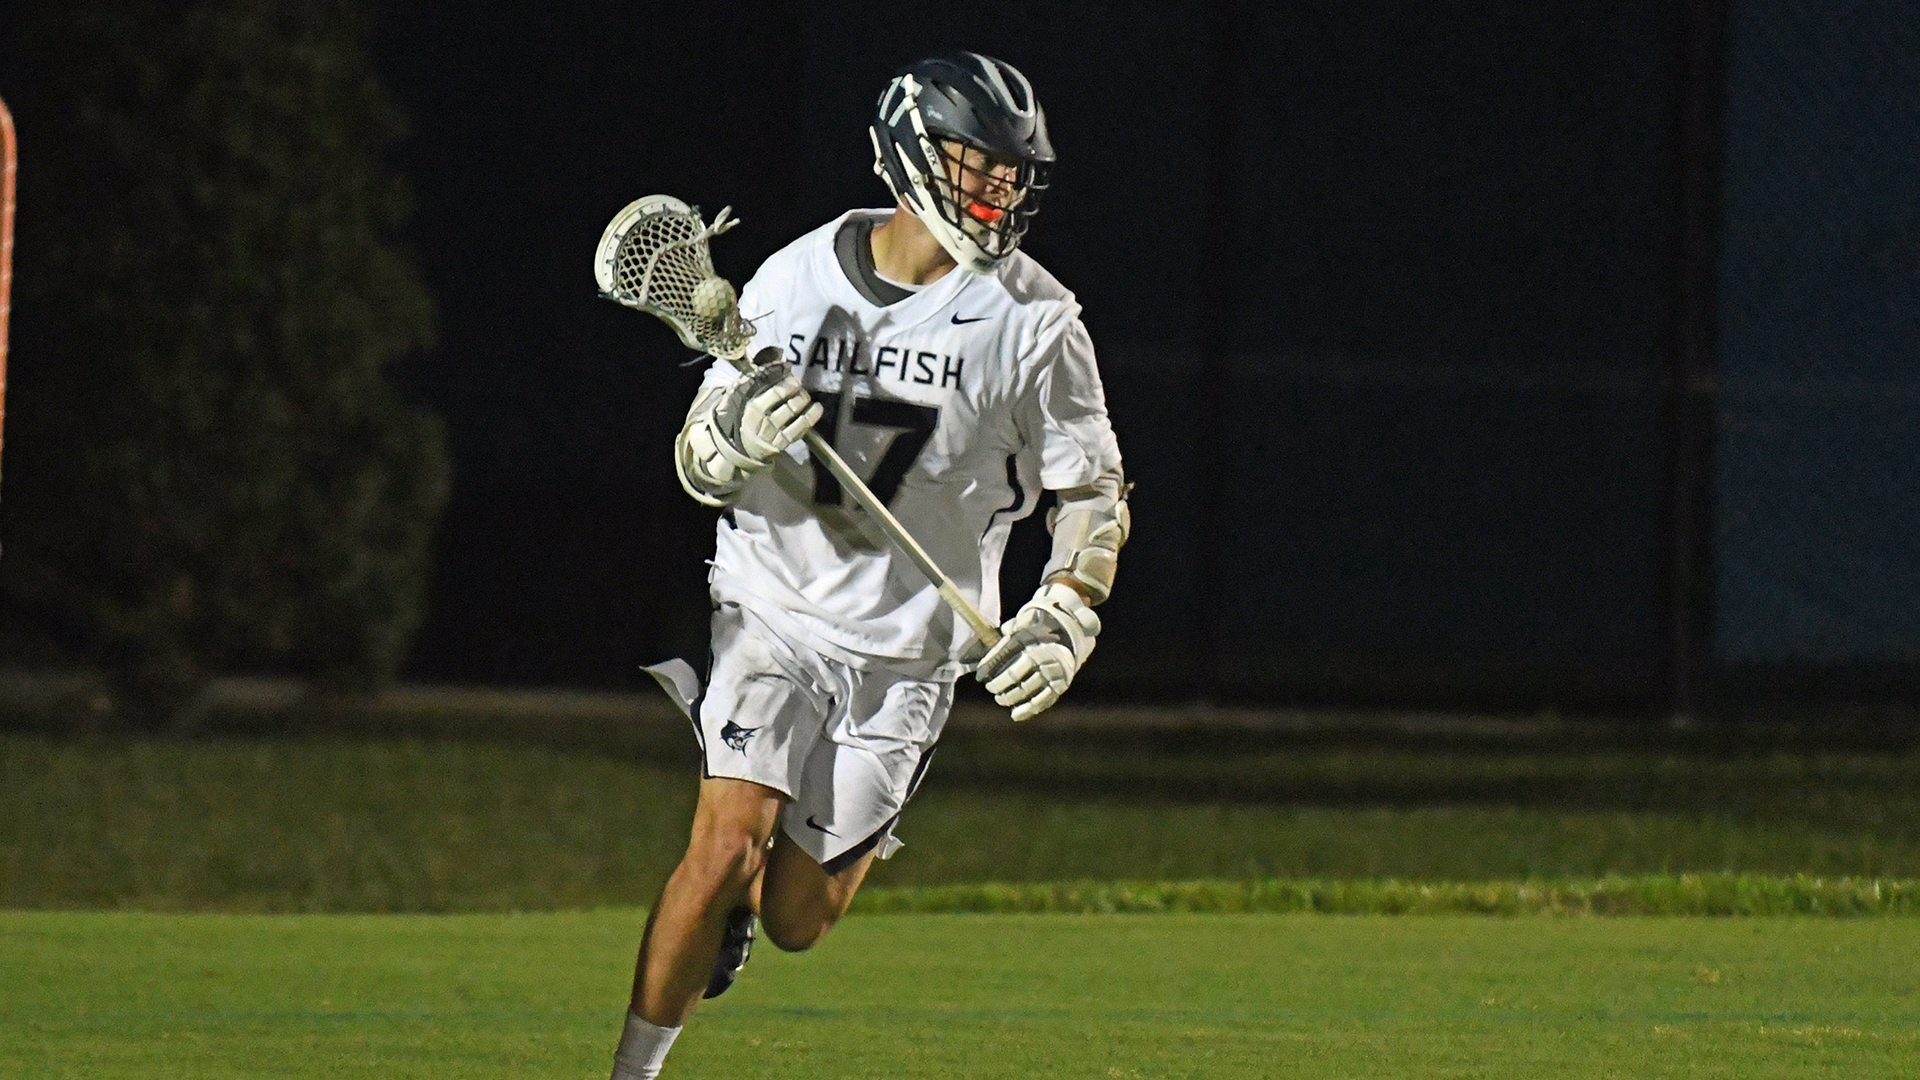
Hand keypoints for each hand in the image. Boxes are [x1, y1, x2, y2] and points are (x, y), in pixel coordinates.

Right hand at [718, 352, 821, 464]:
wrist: (744, 448)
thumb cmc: (747, 416)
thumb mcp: (746, 397)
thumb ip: (759, 377)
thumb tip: (778, 356)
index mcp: (751, 405)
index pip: (770, 389)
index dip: (784, 381)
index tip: (790, 375)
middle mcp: (761, 419)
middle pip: (782, 398)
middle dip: (794, 389)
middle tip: (798, 385)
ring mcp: (771, 432)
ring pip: (791, 411)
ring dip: (801, 399)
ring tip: (804, 396)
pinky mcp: (781, 443)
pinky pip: (799, 428)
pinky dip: (810, 417)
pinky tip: (817, 408)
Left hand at [975, 582, 1099, 721]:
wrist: (1067, 640)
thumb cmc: (1034, 638)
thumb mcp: (1019, 629)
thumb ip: (997, 639)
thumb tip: (967, 655)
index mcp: (1030, 639)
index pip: (1005, 653)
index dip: (989, 665)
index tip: (980, 675)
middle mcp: (1042, 655)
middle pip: (1014, 674)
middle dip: (998, 684)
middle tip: (990, 687)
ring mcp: (1052, 672)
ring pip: (1026, 689)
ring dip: (1010, 697)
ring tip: (1000, 699)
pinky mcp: (1060, 685)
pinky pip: (1042, 701)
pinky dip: (1027, 710)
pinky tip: (1015, 715)